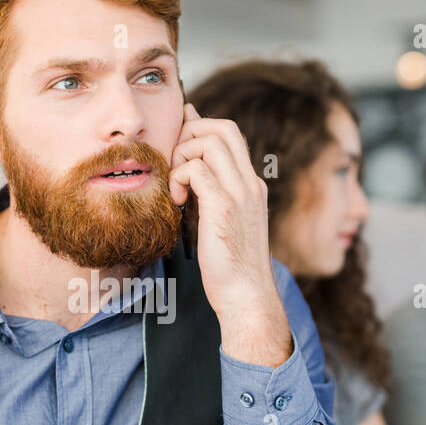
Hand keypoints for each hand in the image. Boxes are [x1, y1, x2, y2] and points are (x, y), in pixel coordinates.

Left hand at [170, 102, 290, 365]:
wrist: (246, 297)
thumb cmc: (230, 268)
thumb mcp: (220, 223)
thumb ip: (209, 196)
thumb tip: (190, 175)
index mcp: (251, 185)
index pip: (230, 134)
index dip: (201, 127)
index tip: (179, 143)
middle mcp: (249, 183)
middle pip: (223, 128)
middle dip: (190, 134)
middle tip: (174, 163)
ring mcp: (240, 193)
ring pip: (210, 142)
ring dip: (183, 156)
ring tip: (176, 185)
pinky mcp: (224, 207)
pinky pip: (197, 170)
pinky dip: (179, 178)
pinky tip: (177, 201)